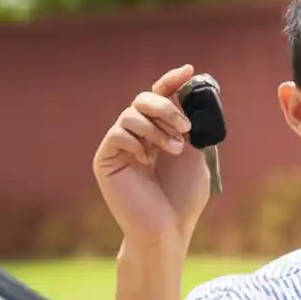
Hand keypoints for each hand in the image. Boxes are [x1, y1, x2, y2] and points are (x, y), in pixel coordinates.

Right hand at [93, 64, 210, 250]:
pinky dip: (136, 142)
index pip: (160, 97)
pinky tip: (146, 161)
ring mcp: (120, 147)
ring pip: (131, 114)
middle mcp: (137, 136)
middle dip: (167, 107)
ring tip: (172, 150)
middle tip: (184, 129)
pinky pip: (118, 133)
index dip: (172, 81)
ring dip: (156, 128)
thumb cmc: (182, 198)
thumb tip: (192, 94)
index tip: (189, 71)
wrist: (166, 228)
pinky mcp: (105, 159)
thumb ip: (191, 125)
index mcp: (158, 132)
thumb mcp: (195, 154)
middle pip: (144, 98)